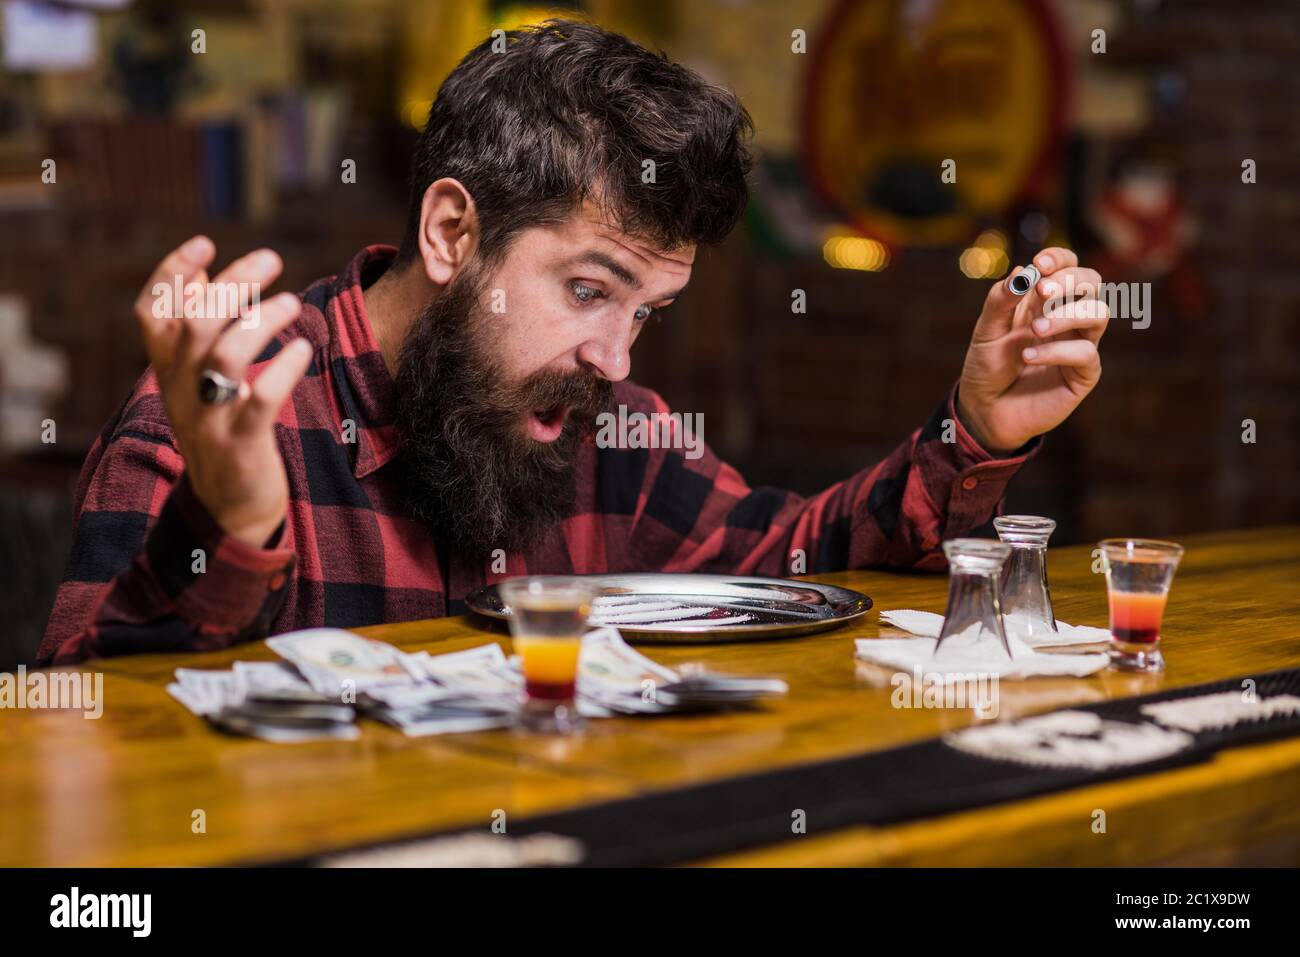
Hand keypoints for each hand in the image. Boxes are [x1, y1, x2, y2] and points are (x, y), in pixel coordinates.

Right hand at [134, 236, 313, 546]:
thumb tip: (200, 273)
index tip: (205, 242)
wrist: (229, 510)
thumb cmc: (222, 431)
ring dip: (259, 322)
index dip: (172, 274)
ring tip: (291, 302)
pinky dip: (282, 370)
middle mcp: (181, 391)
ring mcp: (210, 419)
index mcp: (168, 371)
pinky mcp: (241, 445)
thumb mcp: (199, 382)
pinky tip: (302, 349)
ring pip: (223, 358)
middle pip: (193, 324)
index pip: (152, 313)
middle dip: (230, 284)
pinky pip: (258, 401)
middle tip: (269, 259)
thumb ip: (196, 331)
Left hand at [956, 247, 1106, 453]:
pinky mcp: (1083, 374)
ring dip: (1067, 315)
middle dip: (1071, 280)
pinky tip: (1029, 356)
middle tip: (1042, 290)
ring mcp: (1078, 345)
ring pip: (1099, 314)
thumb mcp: (986, 330)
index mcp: (1044, 301)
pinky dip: (1057, 351)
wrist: (985, 408)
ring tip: (1035, 329)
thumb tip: (1021, 272)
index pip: (1067, 267)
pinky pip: (1086, 353)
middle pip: (1092, 284)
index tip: (1040, 263)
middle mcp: (1068, 318)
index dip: (1060, 259)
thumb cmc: (988, 366)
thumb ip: (1000, 301)